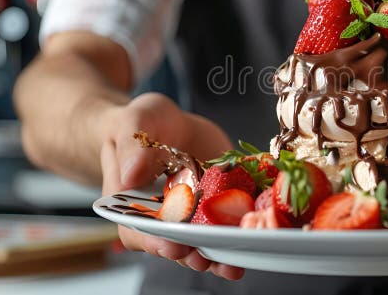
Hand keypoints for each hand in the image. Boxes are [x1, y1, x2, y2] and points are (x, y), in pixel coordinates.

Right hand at [100, 92, 243, 279]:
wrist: (168, 123)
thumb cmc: (139, 125)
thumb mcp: (132, 125)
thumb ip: (132, 148)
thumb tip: (131, 173)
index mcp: (134, 204)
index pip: (138, 231)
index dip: (154, 242)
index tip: (172, 246)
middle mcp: (166, 215)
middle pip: (175, 243)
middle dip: (191, 255)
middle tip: (206, 259)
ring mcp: (194, 212)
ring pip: (204, 239)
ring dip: (217, 254)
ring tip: (232, 264)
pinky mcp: (220, 201)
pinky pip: (230, 218)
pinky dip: (242, 229)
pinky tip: (256, 238)